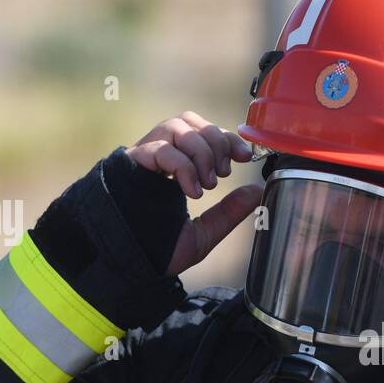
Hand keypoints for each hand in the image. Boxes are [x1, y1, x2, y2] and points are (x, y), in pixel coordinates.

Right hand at [126, 112, 262, 275]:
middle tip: (223, 173)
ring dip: (201, 151)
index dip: (227, 138)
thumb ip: (228, 212)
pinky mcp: (131, 163)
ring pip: (175, 127)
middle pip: (190, 121)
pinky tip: (193, 192)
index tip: (244, 156)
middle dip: (215, 142)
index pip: (203, 132)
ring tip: (207, 183)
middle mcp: (158, 155)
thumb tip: (256, 191)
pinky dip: (184, 166)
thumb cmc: (158, 250)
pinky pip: (161, 148)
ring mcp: (143, 156)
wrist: (127, 262)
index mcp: (175, 166)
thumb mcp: (203, 233)